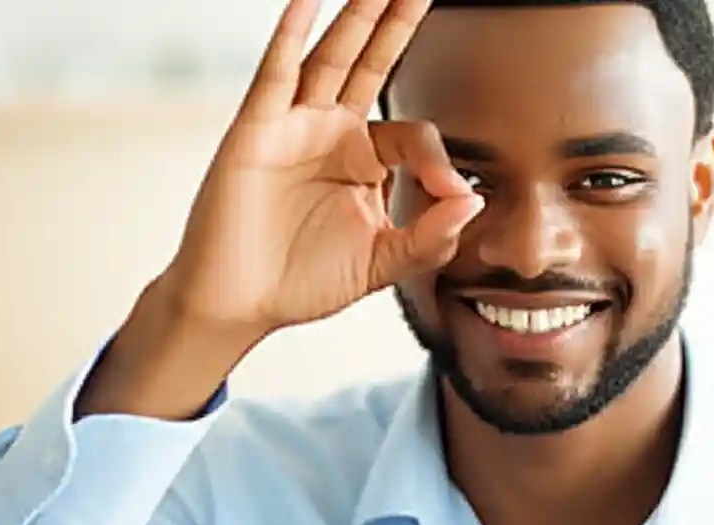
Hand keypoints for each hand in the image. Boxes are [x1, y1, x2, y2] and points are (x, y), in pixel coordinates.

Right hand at [160, 0, 480, 335]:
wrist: (239, 306)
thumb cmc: (303, 282)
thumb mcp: (382, 264)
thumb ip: (431, 238)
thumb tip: (474, 199)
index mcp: (363, 160)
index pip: (414, 135)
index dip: (439, 162)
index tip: (451, 196)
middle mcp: (329, 132)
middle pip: (372, 63)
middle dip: (397, 22)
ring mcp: (292, 126)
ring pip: (332, 57)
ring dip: (356, 16)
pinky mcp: (255, 133)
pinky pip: (275, 76)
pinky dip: (289, 37)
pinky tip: (306, 3)